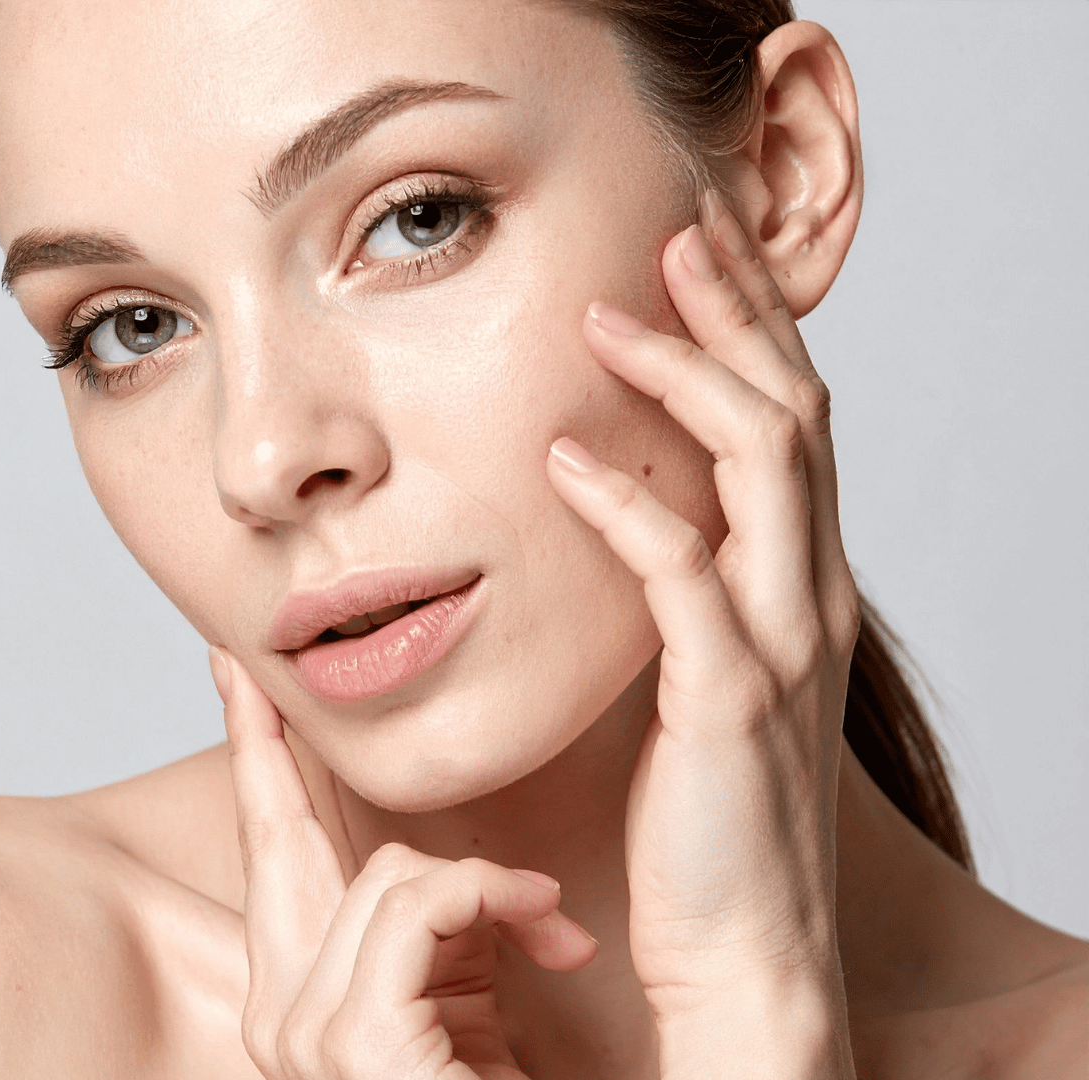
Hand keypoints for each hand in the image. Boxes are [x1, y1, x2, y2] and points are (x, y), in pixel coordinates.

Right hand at [212, 649, 597, 1079]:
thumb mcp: (464, 996)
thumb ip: (432, 926)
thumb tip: (443, 856)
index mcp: (300, 997)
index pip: (269, 852)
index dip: (252, 756)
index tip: (234, 673)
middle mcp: (280, 1012)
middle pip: (278, 835)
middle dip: (265, 742)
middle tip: (246, 663)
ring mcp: (304, 1033)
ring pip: (387, 871)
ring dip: (492, 887)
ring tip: (555, 928)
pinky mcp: (354, 1042)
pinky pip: (419, 901)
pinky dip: (495, 900)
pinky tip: (553, 934)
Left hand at [545, 192, 859, 1075]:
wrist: (742, 952)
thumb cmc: (703, 823)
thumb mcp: (700, 682)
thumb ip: (681, 597)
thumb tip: (616, 515)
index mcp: (796, 587)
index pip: (785, 422)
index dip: (748, 330)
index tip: (692, 248)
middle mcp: (804, 598)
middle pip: (788, 413)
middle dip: (735, 313)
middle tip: (676, 226)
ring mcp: (776, 644)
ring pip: (759, 469)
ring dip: (684, 378)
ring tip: (606, 314)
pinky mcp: (728, 701)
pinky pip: (683, 576)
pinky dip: (627, 508)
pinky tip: (564, 461)